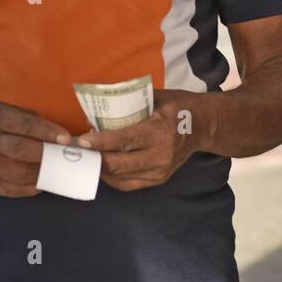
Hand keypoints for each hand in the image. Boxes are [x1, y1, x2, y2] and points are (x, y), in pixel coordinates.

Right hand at [0, 102, 70, 196]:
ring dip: (42, 173)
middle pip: (21, 150)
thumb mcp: (7, 110)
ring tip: (56, 171)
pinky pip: (12, 189)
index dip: (48, 133)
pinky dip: (31, 187)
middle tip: (63, 157)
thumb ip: (31, 121)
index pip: (26, 125)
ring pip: (19, 173)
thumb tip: (60, 138)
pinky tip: (41, 182)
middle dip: (47, 155)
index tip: (66, 139)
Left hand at [75, 90, 203, 191]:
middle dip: (95, 159)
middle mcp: (161, 156)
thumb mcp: (156, 97)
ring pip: (120, 177)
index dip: (100, 142)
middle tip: (78, 151)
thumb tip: (97, 109)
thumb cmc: (177, 107)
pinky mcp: (158, 179)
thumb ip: (129, 104)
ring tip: (88, 157)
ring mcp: (160, 171)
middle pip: (119, 165)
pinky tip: (103, 165)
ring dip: (100, 168)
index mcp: (161, 132)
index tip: (82, 141)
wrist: (203, 125)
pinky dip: (111, 176)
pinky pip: (127, 184)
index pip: (124, 141)